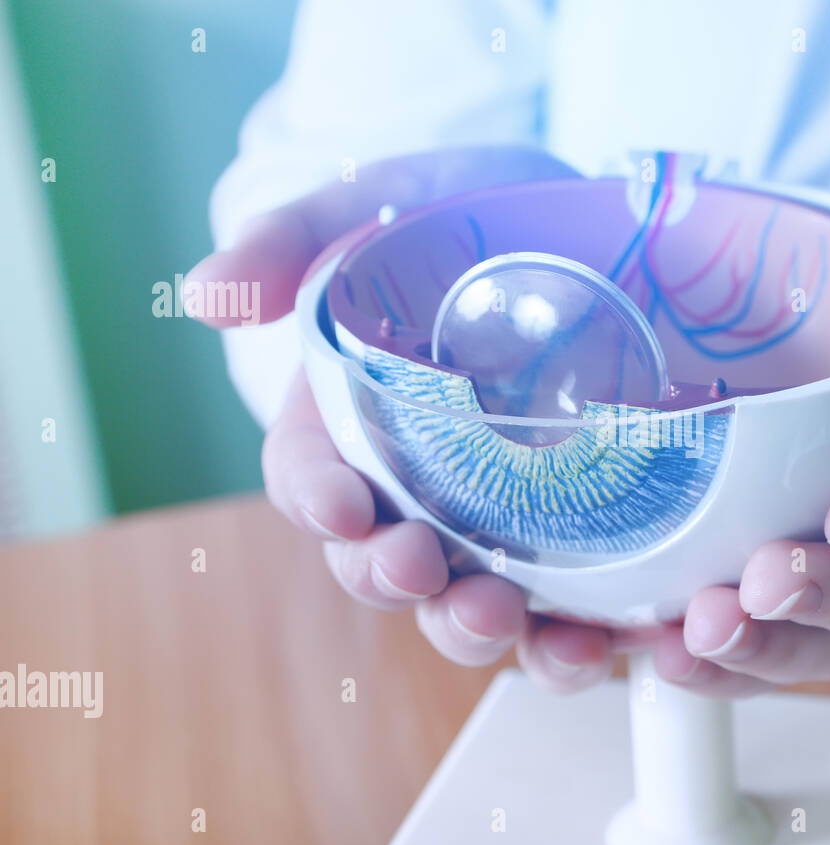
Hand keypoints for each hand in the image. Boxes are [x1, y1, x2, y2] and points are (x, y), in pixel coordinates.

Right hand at [188, 148, 622, 693]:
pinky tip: (610, 639)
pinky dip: (584, 634)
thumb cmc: (459, 212)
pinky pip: (573, 605)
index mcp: (351, 423)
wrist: (576, 217)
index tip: (342, 506)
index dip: (316, 501)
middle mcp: (416, 486)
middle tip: (421, 569)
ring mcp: (498, 518)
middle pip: (383, 562)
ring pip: (470, 601)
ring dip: (481, 628)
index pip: (311, 480)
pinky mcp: (581, 533)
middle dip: (394, 580)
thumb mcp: (373, 204)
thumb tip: (205, 297)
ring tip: (510, 621)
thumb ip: (291, 241)